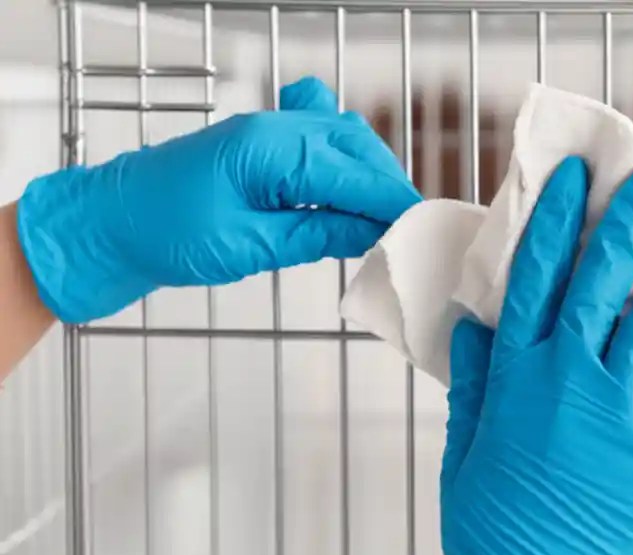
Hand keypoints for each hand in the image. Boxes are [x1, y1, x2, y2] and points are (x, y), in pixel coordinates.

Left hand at [16, 76, 419, 322]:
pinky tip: (347, 186)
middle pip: (355, 145)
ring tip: (380, 220)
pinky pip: (317, 136)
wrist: (106, 227)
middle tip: (405, 232)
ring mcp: (266, 131)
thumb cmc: (161, 236)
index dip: (391, 201)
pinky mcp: (261, 146)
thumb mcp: (246, 247)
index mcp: (268, 148)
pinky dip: (342, 158)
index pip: (352, 170)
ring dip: (367, 173)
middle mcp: (272, 127)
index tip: (423, 229)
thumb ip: (315, 233)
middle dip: (385, 186)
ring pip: (342, 137)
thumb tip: (371, 233)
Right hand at [436, 157, 632, 554]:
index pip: (534, 279)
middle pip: (598, 285)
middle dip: (625, 224)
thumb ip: (473, 387)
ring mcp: (615, 419)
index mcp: (512, 381)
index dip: (555, 220)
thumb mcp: (462, 458)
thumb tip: (475, 324)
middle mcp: (565, 386)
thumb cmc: (492, 541)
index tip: (573, 177)